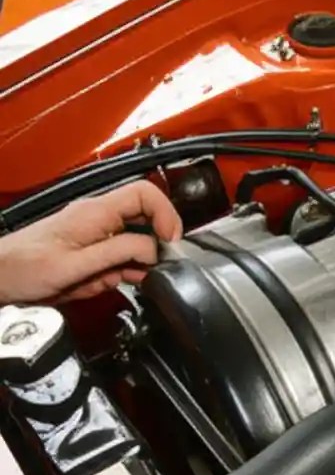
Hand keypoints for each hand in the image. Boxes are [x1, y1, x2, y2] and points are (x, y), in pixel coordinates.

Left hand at [0, 181, 182, 303]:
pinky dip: (126, 269)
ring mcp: (96, 232)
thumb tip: (152, 248)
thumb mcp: (75, 265)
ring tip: (130, 278)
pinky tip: (115, 280)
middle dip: (156, 243)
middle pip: (146, 217)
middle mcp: (97, 218)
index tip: (171, 241)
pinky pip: (122, 254)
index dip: (166, 214)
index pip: (145, 193)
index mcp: (95, 212)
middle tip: (158, 264)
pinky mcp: (92, 249)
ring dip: (139, 261)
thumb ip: (118, 253)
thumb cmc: (22, 269)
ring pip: (137, 239)